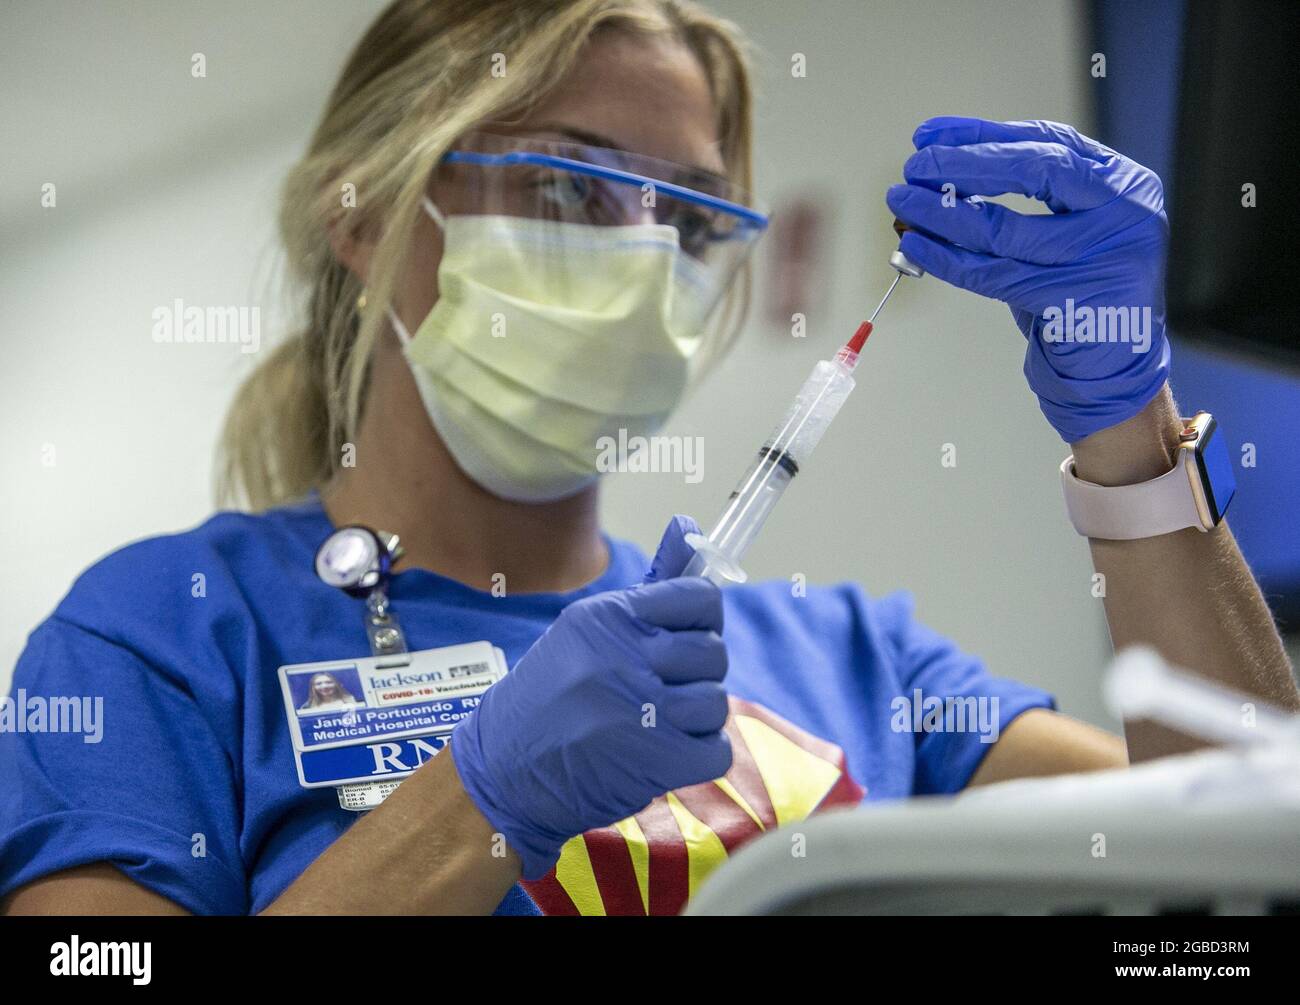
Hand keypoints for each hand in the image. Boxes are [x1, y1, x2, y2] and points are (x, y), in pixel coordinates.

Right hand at [450, 515, 730, 878]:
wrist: (502, 768)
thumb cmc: (548, 693)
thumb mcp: (587, 630)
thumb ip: (650, 586)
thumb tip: (690, 526)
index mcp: (608, 617)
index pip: (700, 599)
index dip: (703, 618)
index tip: (687, 632)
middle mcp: (623, 657)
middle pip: (714, 653)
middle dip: (696, 673)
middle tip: (662, 686)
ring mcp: (640, 711)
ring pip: (716, 702)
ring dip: (695, 717)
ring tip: (657, 721)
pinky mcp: (654, 761)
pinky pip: (716, 750)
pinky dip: (699, 755)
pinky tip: (666, 751)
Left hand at [886, 117, 1170, 442]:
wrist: (1114, 363)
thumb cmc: (1081, 289)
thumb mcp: (1071, 230)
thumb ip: (1027, 198)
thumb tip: (939, 173)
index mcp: (1123, 183)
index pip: (1049, 140)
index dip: (984, 134)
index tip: (931, 134)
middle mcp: (1122, 214)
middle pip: (1034, 171)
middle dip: (965, 163)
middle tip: (915, 164)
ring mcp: (1102, 259)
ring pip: (1004, 228)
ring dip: (942, 213)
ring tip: (903, 202)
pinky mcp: (1071, 301)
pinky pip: (992, 275)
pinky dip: (947, 259)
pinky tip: (916, 246)